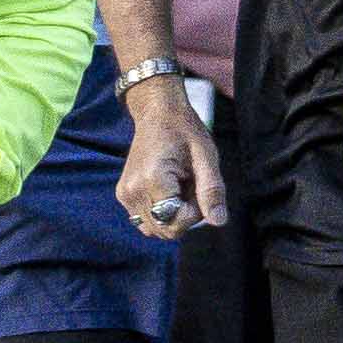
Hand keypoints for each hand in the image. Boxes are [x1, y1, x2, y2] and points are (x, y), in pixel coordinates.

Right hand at [115, 84, 225, 240]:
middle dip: (184, 215)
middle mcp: (132, 192)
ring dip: (173, 215)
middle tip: (190, 184)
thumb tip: (219, 222)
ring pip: (155, 228)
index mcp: (151, 181)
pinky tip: (168, 188)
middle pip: (165, 230)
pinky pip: (146, 220)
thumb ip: (212, 190)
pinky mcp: (124, 196)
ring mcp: (125, 196)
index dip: (195, 212)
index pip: (176, 224)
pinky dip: (161, 212)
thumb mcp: (206, 156)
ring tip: (179, 185)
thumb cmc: (184, 131)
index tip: (197, 185)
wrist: (157, 112)